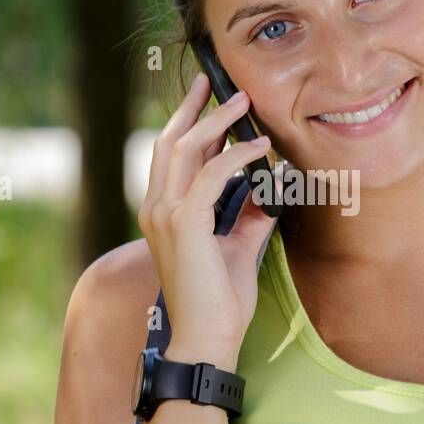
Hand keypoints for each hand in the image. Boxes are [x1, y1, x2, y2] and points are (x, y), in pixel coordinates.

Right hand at [137, 72, 277, 363]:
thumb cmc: (220, 301)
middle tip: (220, 84)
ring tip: (245, 103)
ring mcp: (164, 215)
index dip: (188, 123)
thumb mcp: (238, 246)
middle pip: (169, 142)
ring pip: (184, 149)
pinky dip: (236, 156)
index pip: (170, 156)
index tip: (208, 98)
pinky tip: (259, 148)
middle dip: (194, 108)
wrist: (208, 338)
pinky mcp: (184, 223)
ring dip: (216, 121)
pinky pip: (210, 174)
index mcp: (161, 213)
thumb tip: (268, 186)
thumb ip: (248, 214)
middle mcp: (155, 208)